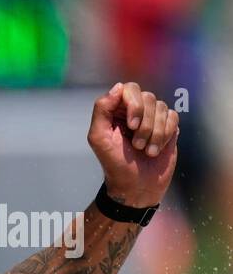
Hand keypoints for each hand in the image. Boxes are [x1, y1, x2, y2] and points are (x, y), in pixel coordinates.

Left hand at [88, 81, 178, 207]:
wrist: (136, 186)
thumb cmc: (114, 163)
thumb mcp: (99, 138)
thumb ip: (102, 110)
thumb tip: (118, 87)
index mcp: (116, 110)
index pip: (129, 89)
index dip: (133, 104)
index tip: (130, 126)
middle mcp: (135, 110)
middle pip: (147, 97)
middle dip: (144, 123)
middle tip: (136, 144)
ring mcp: (153, 117)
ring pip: (162, 108)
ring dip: (154, 133)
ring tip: (144, 150)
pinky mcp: (169, 126)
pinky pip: (173, 117)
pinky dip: (165, 135)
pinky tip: (155, 150)